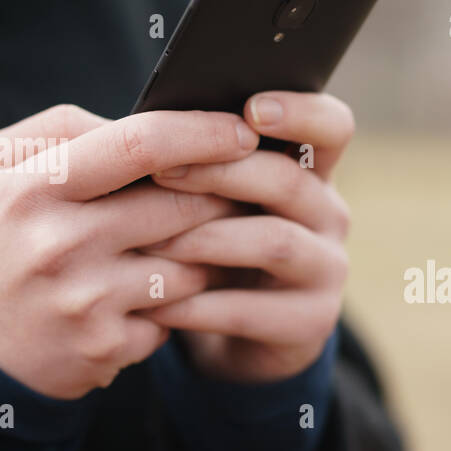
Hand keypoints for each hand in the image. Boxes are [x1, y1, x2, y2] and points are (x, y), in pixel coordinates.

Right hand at [0, 104, 258, 398]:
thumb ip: (62, 131)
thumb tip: (148, 120)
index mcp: (32, 187)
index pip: (141, 144)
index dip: (203, 133)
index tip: (242, 131)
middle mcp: (60, 244)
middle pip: (183, 207)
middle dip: (220, 198)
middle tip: (237, 193)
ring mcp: (86, 301)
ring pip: (191, 265)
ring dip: (203, 255)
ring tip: (189, 246)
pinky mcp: (106, 347)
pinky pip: (175, 316)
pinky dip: (172, 305)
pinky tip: (150, 299)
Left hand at [140, 92, 354, 382]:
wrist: (236, 340)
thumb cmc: (212, 249)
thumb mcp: (210, 201)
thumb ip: (188, 160)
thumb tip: (119, 124)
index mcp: (309, 172)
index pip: (331, 127)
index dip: (301, 112)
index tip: (250, 109)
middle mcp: (329, 215)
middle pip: (289, 181)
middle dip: (221, 172)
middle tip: (158, 172)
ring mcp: (326, 270)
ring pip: (274, 241)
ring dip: (205, 239)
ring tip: (147, 242)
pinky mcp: (311, 323)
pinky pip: (250, 310)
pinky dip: (197, 305)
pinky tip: (153, 303)